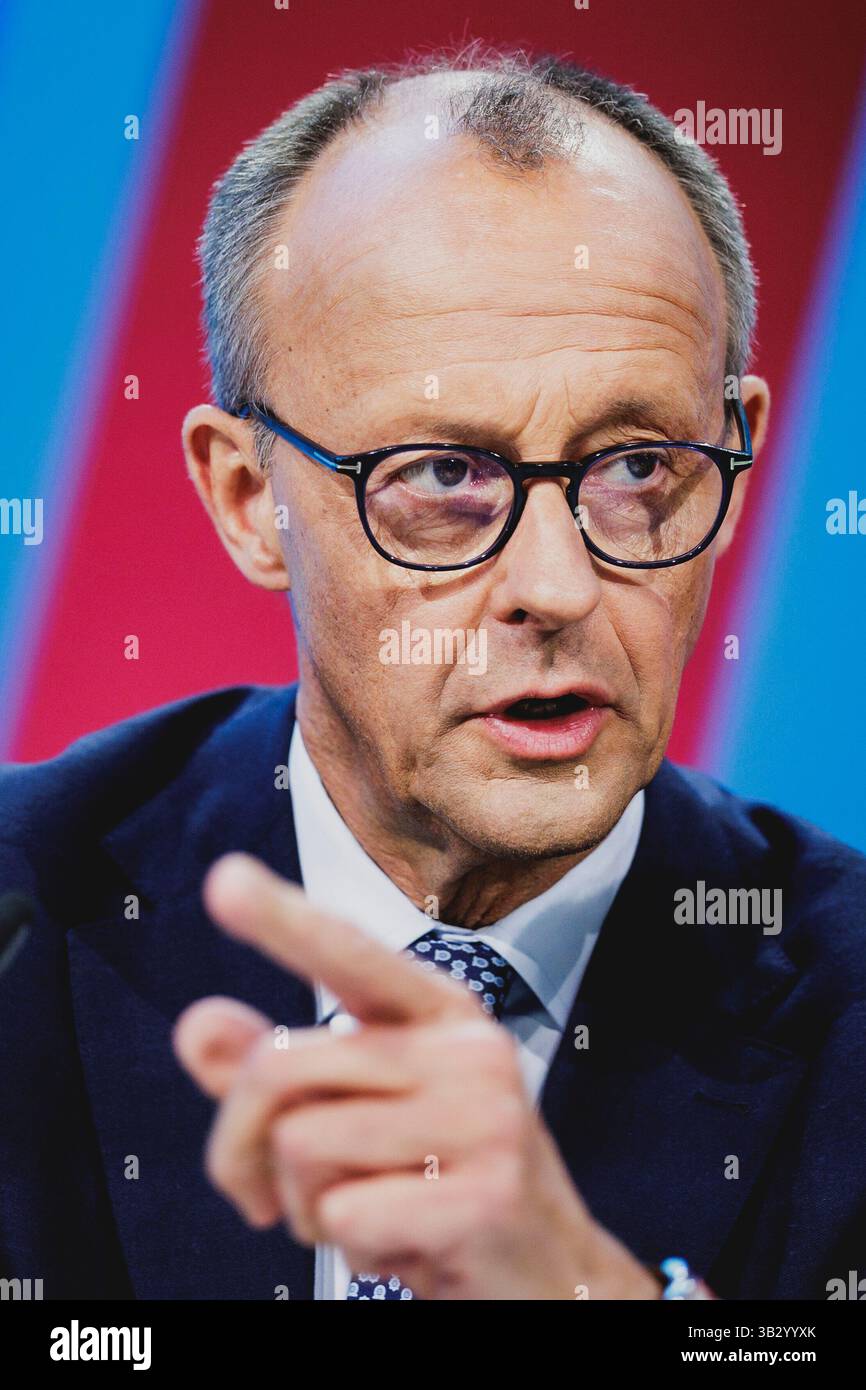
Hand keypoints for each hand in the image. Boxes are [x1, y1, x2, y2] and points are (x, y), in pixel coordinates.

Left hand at [173, 853, 659, 1299]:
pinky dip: (349, 1245)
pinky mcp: (485, 1195)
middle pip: (281, 1066)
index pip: (349, 954)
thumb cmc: (440, 1183)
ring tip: (364, 1213)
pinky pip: (344, 1214)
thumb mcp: (358, 1117)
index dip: (283, 920)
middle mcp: (467, 1048)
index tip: (224, 879)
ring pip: (301, 1143)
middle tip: (257, 1198)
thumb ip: (276, 1073)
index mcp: (438, 1012)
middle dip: (240, 1146)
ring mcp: (485, 1118)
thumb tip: (197, 1024)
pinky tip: (402, 1246)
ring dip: (305, 1205)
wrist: (547, 1273)